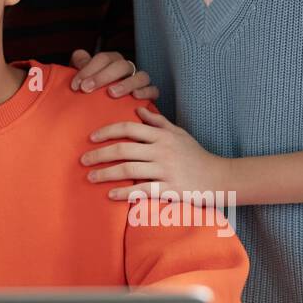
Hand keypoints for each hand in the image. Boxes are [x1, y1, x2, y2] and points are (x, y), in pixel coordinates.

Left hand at [68, 49, 158, 99]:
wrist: (100, 108)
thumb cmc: (91, 90)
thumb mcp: (83, 77)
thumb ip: (80, 64)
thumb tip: (80, 56)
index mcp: (112, 61)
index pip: (103, 59)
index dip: (88, 70)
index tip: (76, 85)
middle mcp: (127, 68)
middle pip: (120, 66)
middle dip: (102, 77)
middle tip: (87, 89)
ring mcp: (138, 81)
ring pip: (140, 76)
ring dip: (126, 84)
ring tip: (112, 93)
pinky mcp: (148, 94)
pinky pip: (153, 90)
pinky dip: (146, 92)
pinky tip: (135, 97)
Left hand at [80, 107, 225, 200]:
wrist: (219, 178)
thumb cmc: (196, 155)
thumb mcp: (179, 133)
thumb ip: (158, 122)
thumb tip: (138, 108)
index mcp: (162, 135)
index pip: (128, 128)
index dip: (107, 131)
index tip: (91, 138)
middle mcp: (162, 151)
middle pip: (123, 149)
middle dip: (99, 154)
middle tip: (83, 160)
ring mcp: (165, 170)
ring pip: (128, 170)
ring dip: (105, 173)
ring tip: (90, 177)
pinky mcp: (169, 189)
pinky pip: (142, 190)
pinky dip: (124, 192)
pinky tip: (110, 194)